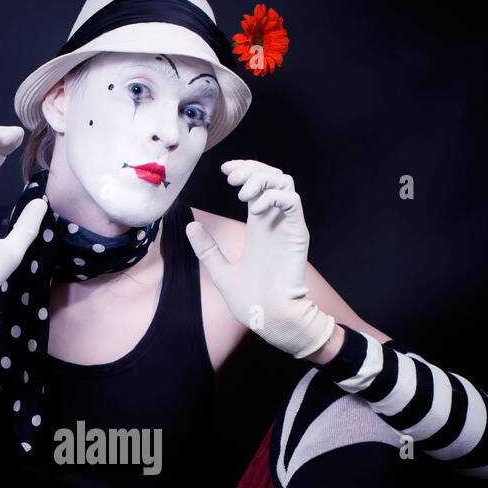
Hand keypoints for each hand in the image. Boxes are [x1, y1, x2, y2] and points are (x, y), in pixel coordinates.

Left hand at [185, 158, 334, 358]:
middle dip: (252, 169)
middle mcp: (274, 222)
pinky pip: (292, 201)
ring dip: (262, 179)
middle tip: (232, 177)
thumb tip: (190, 227)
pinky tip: (256, 206)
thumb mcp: (221, 271)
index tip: (225, 170)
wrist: (268, 318)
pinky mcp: (296, 234)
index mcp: (259, 227)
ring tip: (242, 194)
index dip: (244, 171)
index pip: (257, 186)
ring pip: (284, 183)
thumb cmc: (250, 300)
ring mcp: (286, 226)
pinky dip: (274, 195)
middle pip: (272, 177)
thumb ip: (207, 249)